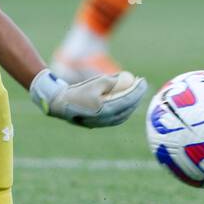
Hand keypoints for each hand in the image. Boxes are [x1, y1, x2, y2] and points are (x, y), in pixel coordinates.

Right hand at [29, 69, 147, 127]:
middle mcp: (106, 119)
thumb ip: (111, 82)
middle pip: (128, 108)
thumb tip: (126, 79)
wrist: (60, 105)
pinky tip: (125, 102)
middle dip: (137, 96)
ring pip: (124, 115)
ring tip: (134, 92)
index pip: (128, 99)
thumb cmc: (77, 91)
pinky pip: (116, 118)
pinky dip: (123, 110)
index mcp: (105, 108)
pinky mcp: (98, 124)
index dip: (137, 90)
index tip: (142, 80)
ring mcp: (102, 123)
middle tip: (141, 85)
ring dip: (131, 104)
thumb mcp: (95, 82)